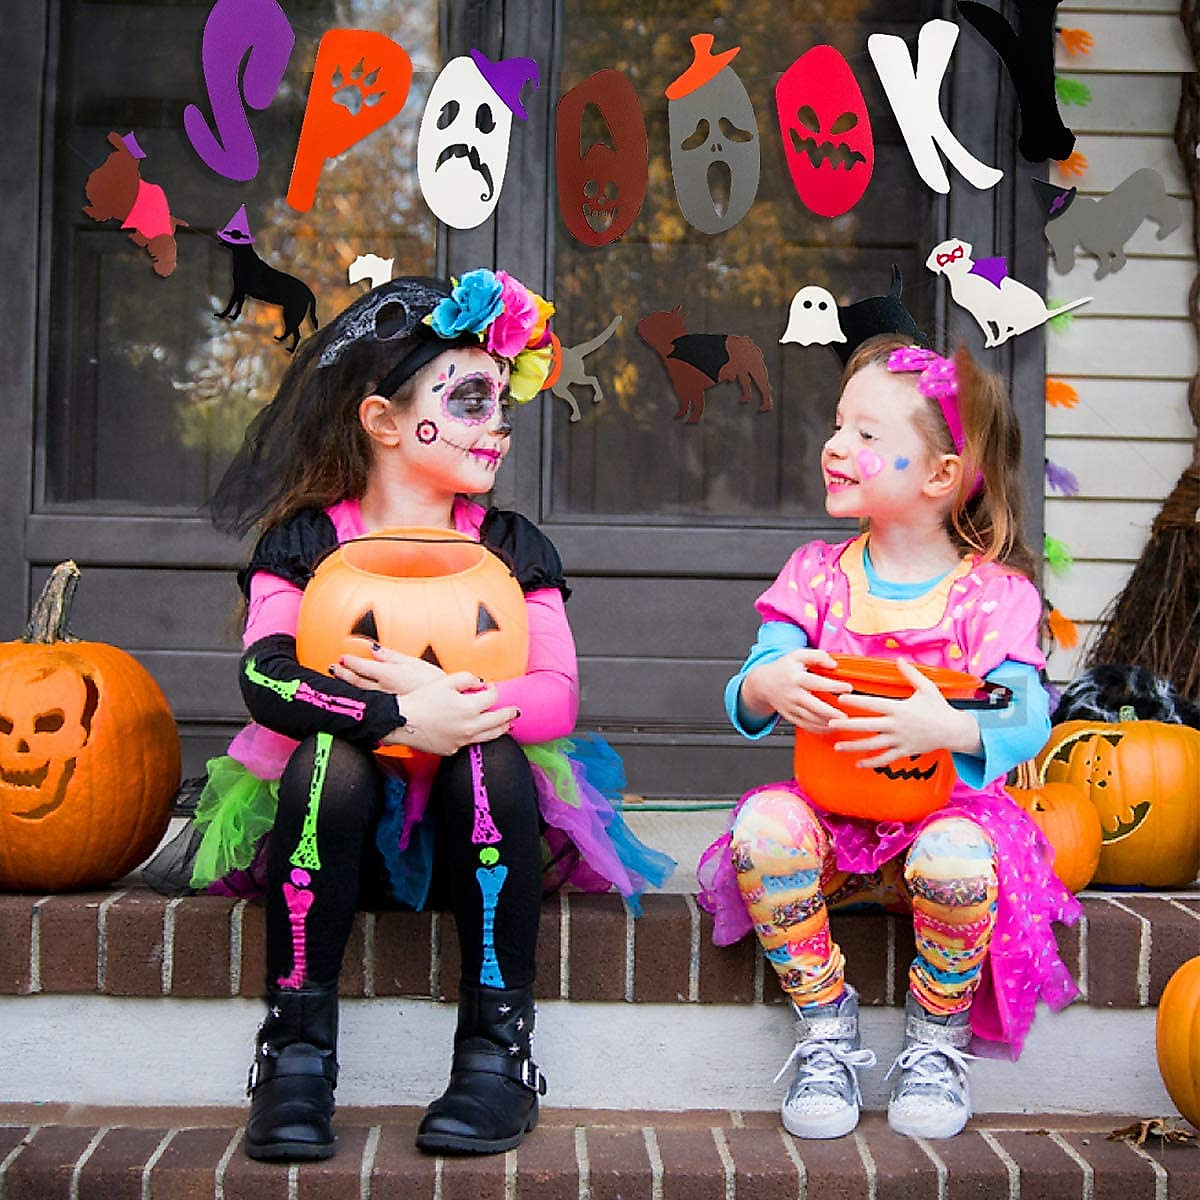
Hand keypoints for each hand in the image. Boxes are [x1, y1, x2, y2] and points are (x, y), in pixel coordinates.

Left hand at [331, 644, 444, 693]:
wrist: (445, 704)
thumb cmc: (433, 684)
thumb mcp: (413, 663)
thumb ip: (391, 656)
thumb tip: (373, 648)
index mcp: (388, 675)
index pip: (362, 667)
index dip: (350, 662)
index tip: (343, 658)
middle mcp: (382, 690)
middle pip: (356, 681)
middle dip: (343, 674)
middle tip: (335, 668)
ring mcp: (384, 702)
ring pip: (360, 694)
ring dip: (347, 686)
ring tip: (340, 680)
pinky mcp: (388, 712)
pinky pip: (369, 704)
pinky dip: (359, 699)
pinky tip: (356, 699)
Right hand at [379, 671, 518, 756]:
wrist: (402, 721)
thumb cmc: (421, 700)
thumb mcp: (445, 681)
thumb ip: (467, 679)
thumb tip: (481, 683)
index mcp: (470, 708)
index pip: (492, 698)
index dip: (493, 690)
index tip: (489, 687)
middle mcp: (470, 727)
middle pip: (498, 721)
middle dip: (509, 714)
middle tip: (516, 712)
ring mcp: (462, 740)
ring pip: (489, 736)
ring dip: (501, 729)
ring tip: (508, 726)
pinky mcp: (453, 749)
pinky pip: (470, 743)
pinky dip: (478, 736)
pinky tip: (480, 733)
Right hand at [741, 648, 853, 733]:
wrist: (763, 683)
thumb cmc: (783, 668)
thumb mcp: (798, 655)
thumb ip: (817, 656)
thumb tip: (833, 664)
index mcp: (796, 678)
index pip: (817, 683)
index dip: (834, 686)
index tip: (848, 688)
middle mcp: (793, 694)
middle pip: (813, 706)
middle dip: (830, 713)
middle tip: (845, 716)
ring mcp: (790, 707)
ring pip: (810, 719)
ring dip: (826, 723)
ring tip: (841, 723)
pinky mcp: (790, 716)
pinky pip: (804, 725)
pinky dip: (817, 729)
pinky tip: (829, 728)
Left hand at [827, 658, 981, 767]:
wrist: (953, 731)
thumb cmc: (939, 707)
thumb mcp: (927, 688)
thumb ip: (911, 674)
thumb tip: (899, 659)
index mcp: (899, 709)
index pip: (873, 704)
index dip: (856, 702)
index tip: (840, 699)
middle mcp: (897, 726)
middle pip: (867, 726)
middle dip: (848, 725)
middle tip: (830, 724)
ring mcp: (900, 741)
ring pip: (873, 745)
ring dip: (854, 747)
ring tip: (837, 747)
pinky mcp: (904, 752)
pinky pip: (885, 759)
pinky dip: (871, 762)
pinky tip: (858, 763)